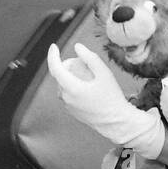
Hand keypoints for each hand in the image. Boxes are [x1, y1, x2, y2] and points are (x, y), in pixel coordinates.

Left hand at [46, 42, 165, 156]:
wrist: (115, 122)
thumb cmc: (112, 97)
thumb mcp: (105, 73)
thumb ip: (90, 57)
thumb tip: (77, 47)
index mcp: (72, 88)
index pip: (55, 68)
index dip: (52, 55)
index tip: (54, 46)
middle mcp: (66, 98)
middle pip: (59, 76)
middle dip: (66, 65)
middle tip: (81, 62)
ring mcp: (67, 106)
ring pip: (62, 85)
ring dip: (69, 76)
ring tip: (85, 74)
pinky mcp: (71, 111)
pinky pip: (67, 94)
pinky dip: (73, 86)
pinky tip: (86, 86)